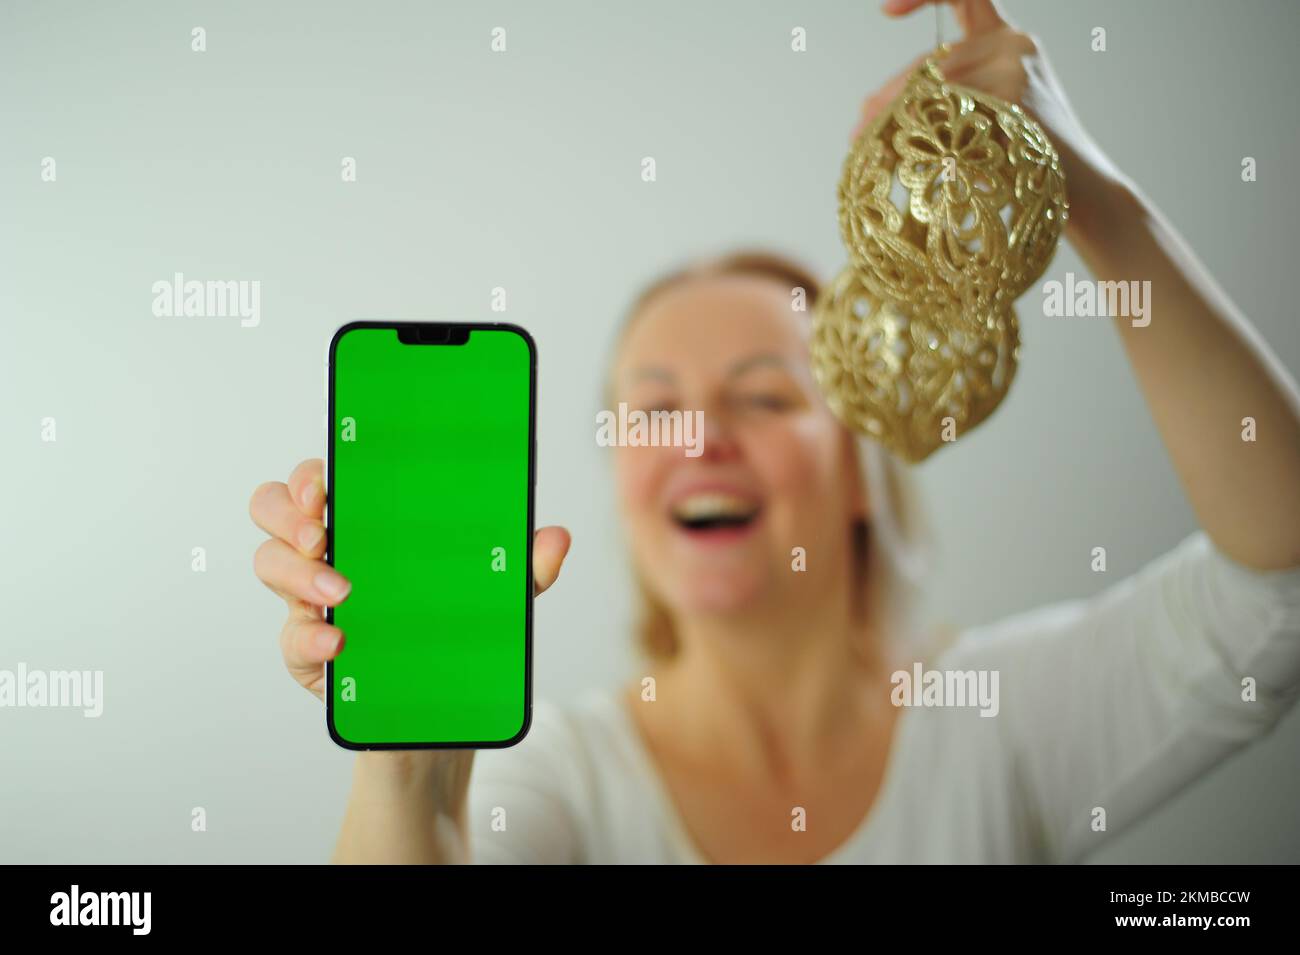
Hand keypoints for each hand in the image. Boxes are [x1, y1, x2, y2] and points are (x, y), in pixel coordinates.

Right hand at [250, 457, 570, 702]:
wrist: (443, 712)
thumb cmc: (456, 630)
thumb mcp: (498, 597)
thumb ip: (527, 566)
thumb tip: (558, 537)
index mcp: (367, 522)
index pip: (320, 480)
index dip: (310, 474)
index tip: (326, 482)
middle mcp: (329, 553)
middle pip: (274, 509)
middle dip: (289, 513)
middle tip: (323, 535)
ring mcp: (309, 602)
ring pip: (270, 565)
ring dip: (298, 575)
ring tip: (341, 595)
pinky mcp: (309, 653)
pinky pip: (290, 639)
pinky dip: (309, 639)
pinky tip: (337, 645)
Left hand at [858, 0, 1127, 235]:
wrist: (1082, 190)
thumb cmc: (1023, 160)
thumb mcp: (978, 119)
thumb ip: (935, 102)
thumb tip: (866, 111)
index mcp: (1005, 39)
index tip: (885, 11)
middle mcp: (1015, 42)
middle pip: (931, 62)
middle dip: (887, 100)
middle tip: (857, 133)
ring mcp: (1019, 65)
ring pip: (935, 88)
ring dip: (897, 123)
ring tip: (874, 151)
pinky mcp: (1018, 96)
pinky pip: (953, 114)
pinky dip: (926, 138)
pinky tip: (913, 161)